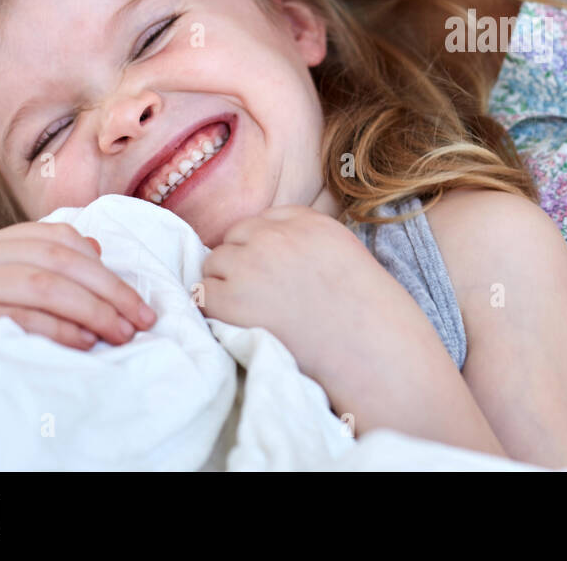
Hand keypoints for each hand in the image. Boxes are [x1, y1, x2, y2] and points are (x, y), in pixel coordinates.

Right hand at [0, 221, 154, 349]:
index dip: (105, 268)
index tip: (138, 301)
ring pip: (41, 286)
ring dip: (90, 310)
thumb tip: (96, 247)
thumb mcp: (4, 283)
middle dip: (109, 291)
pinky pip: (14, 318)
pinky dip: (55, 329)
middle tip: (141, 321)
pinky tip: (83, 342)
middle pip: (58, 261)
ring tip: (120, 334)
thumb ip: (47, 262)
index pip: (60, 239)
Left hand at [200, 205, 426, 381]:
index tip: (272, 271)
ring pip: (214, 263)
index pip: (264, 221)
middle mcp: (274, 237)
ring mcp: (250, 266)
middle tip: (260, 294)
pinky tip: (236, 321)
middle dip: (242, 262)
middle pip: (235, 238)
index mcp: (305, 223)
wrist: (363, 344)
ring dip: (225, 283)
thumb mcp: (341, 252)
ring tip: (250, 309)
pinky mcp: (231, 299)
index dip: (263, 246)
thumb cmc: (360, 308)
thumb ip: (305, 238)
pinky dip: (213, 308)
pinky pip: (203, 294)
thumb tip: (266, 244)